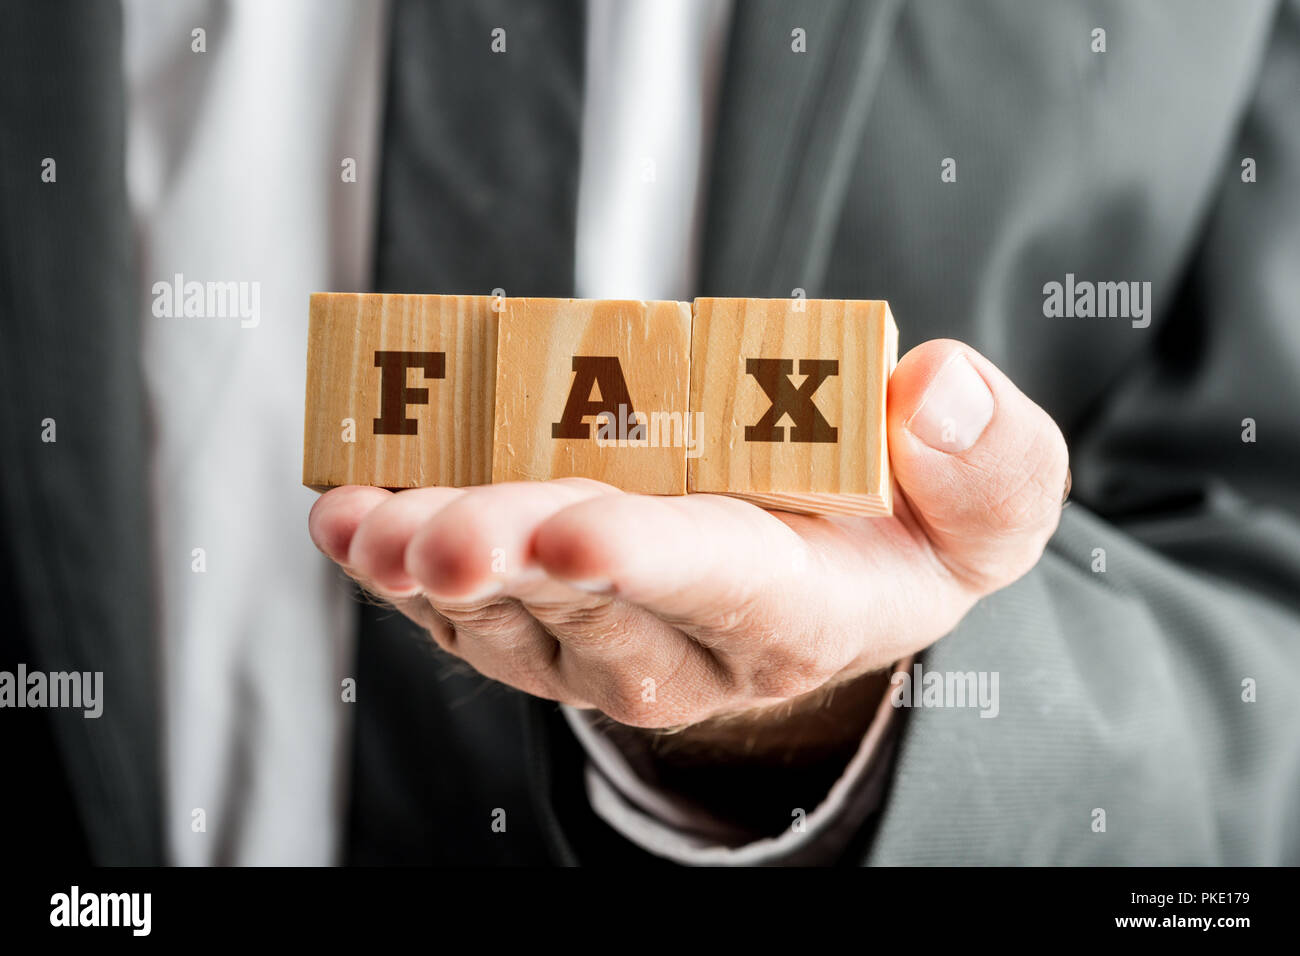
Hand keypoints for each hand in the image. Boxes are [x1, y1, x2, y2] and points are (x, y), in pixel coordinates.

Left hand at [309, 339, 1067, 756]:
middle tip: (442, 527)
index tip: (577, 530)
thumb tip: (937, 389)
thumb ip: (992, 465)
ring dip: (429, 569)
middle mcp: (690, 649)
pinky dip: (401, 561)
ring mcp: (604, 645)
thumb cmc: (902, 531)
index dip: (647, 560)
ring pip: (508, 620)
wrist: (826, 586)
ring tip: (365, 524)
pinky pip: (465, 607)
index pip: (720, 588)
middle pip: (590, 610)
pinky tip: (354, 518)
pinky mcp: (546, 624)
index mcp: (800, 613)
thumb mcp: (990, 507)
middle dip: (512, 565)